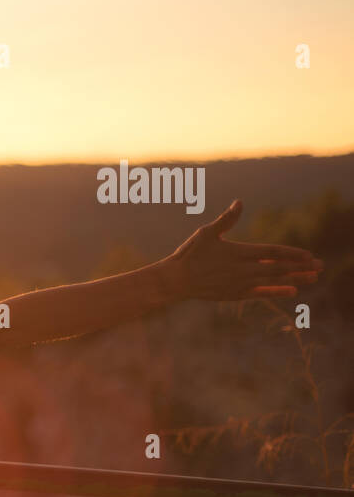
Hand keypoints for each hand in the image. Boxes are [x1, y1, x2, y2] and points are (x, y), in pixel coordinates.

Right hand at [162, 200, 321, 299]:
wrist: (176, 280)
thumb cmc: (189, 254)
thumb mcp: (206, 233)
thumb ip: (226, 219)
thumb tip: (239, 202)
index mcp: (239, 252)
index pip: (272, 252)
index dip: (292, 254)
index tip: (309, 255)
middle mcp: (243, 269)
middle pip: (278, 268)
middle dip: (301, 267)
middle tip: (321, 266)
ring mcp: (240, 283)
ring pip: (274, 281)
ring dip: (296, 278)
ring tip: (314, 277)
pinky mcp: (235, 294)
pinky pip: (261, 293)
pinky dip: (278, 292)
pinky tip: (293, 290)